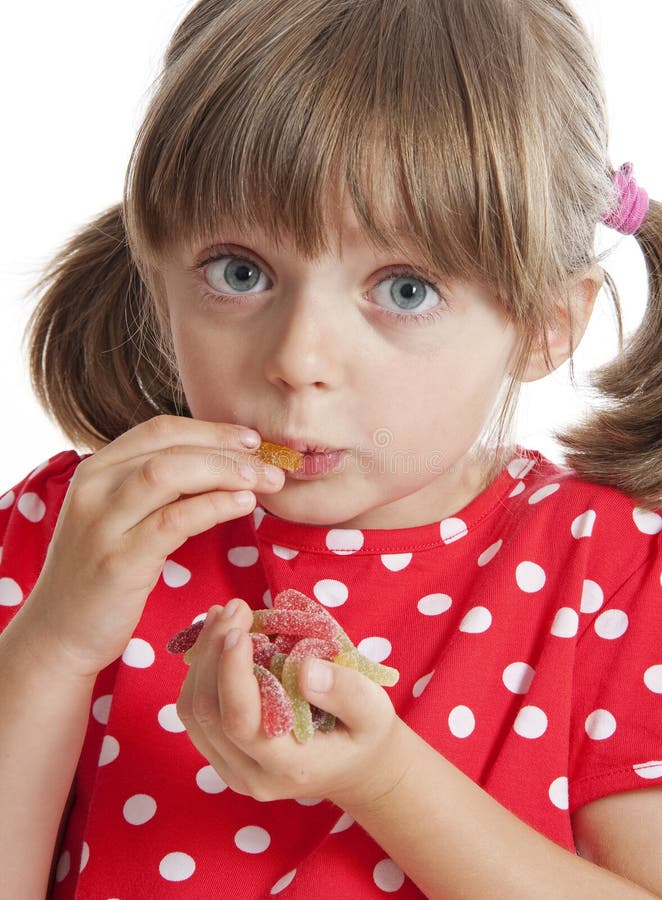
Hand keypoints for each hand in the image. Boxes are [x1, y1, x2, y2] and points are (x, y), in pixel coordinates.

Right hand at [21, 415, 285, 677]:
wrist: (60, 633)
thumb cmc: (102, 572)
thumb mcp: (120, 517)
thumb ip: (154, 488)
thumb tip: (220, 464)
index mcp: (96, 470)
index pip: (160, 430)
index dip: (211, 430)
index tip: (252, 440)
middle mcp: (93, 488)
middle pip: (170, 447)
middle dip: (228, 451)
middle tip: (272, 464)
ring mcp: (102, 524)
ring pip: (170, 474)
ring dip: (226, 472)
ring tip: (265, 482)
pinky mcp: (118, 561)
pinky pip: (174, 520)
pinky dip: (214, 506)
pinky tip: (243, 505)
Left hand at [176, 598, 404, 807]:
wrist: (356, 768)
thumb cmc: (365, 735)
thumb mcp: (374, 712)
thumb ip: (347, 692)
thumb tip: (304, 670)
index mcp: (290, 767)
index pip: (241, 722)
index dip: (231, 673)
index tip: (240, 630)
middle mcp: (251, 776)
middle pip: (207, 713)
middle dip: (213, 652)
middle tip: (235, 609)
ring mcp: (231, 770)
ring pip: (192, 711)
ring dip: (203, 657)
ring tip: (224, 616)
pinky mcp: (221, 755)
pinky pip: (196, 712)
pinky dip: (201, 669)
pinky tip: (219, 637)